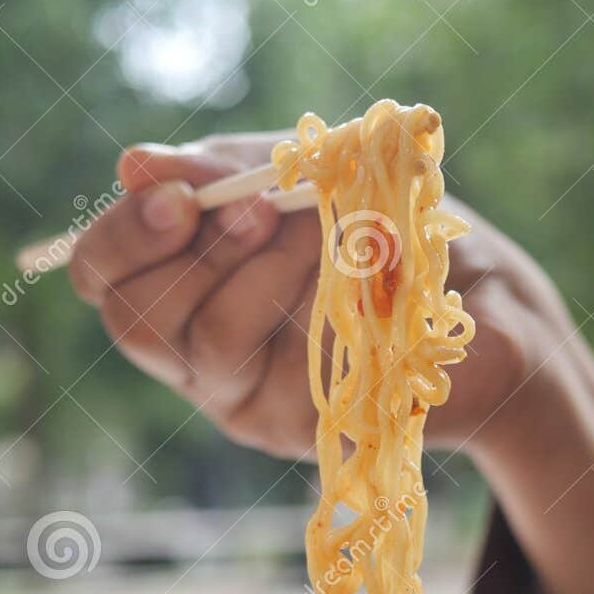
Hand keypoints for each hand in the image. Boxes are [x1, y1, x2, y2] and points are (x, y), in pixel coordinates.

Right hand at [69, 132, 556, 458]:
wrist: (487, 303)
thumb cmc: (386, 233)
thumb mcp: (301, 180)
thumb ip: (223, 172)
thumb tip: (134, 164)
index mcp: (184, 289)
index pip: (106, 279)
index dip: (123, 237)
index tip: (177, 197)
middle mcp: (200, 358)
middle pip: (138, 323)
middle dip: (195, 254)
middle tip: (258, 208)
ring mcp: (250, 402)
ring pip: (210, 345)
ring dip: (263, 274)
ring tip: (320, 234)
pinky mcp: (305, 429)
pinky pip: (286, 370)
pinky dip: (320, 310)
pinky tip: (360, 282)